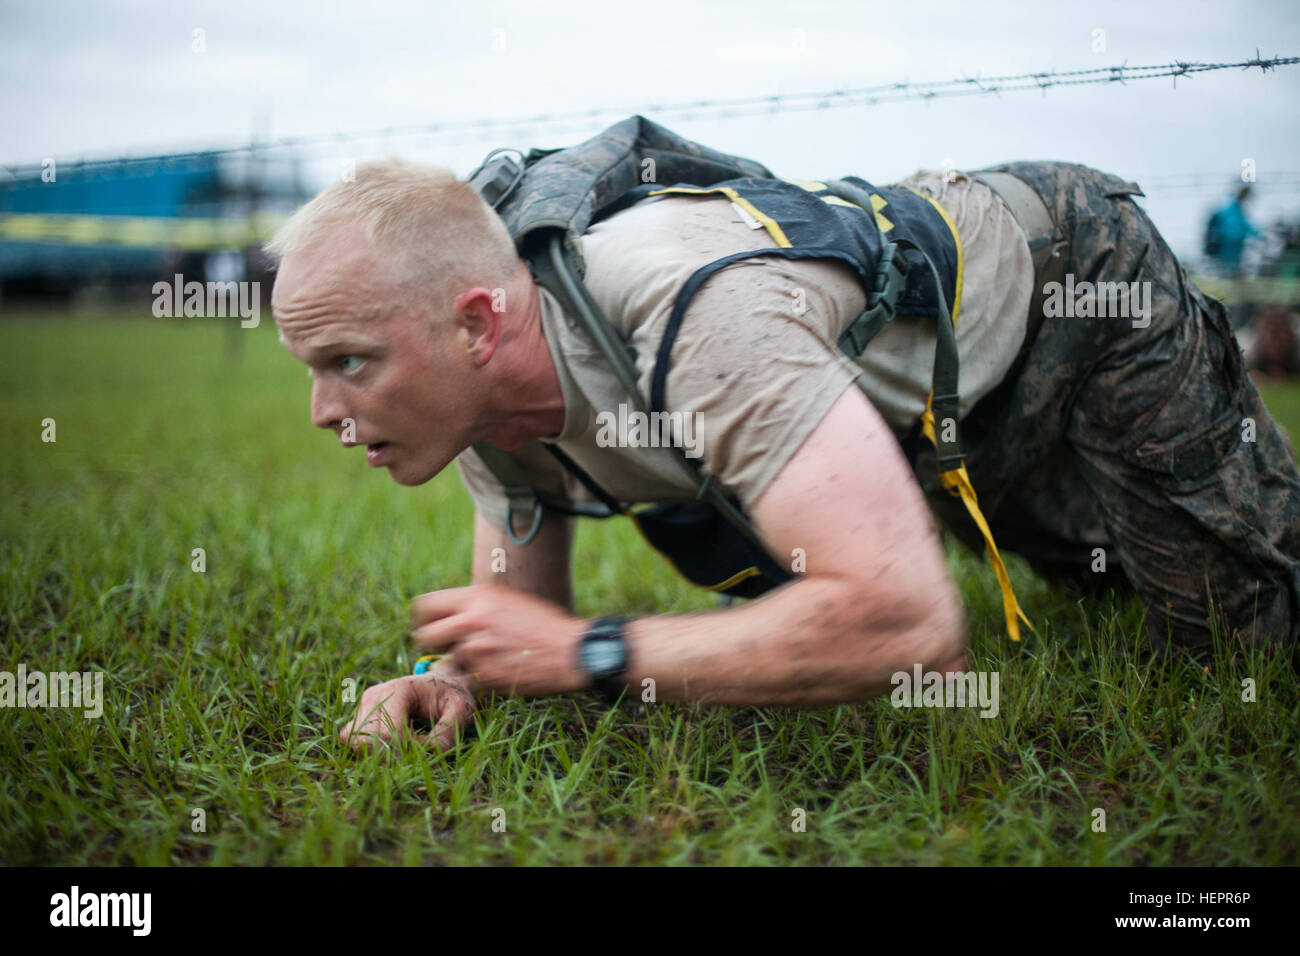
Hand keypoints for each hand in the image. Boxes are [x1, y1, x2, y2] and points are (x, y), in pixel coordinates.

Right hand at [339, 661, 475, 751]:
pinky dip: (370, 752)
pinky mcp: (359, 717)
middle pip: (367, 739)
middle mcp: (374, 696)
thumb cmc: (451, 696)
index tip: (428, 752)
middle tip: (417, 756)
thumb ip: (450, 729)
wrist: (440, 684)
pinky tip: (393, 750)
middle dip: (392, 755)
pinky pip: (353, 742)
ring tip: (405, 752)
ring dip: (378, 755)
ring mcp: (363, 706)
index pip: (389, 731)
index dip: (407, 750)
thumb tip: (434, 750)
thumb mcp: (461, 708)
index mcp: (398, 689)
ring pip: (356, 742)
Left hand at [409, 584, 588, 697]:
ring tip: (486, 659)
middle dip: (432, 643)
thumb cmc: (544, 624)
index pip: (426, 605)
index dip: (423, 618)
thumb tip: (450, 616)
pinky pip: (464, 680)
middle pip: (425, 635)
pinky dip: (474, 680)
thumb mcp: (509, 601)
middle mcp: (471, 621)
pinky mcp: (484, 677)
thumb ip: (477, 606)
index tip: (428, 625)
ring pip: (446, 660)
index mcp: (478, 597)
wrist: (570, 651)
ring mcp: (476, 651)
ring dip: (459, 662)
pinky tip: (495, 672)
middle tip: (446, 647)